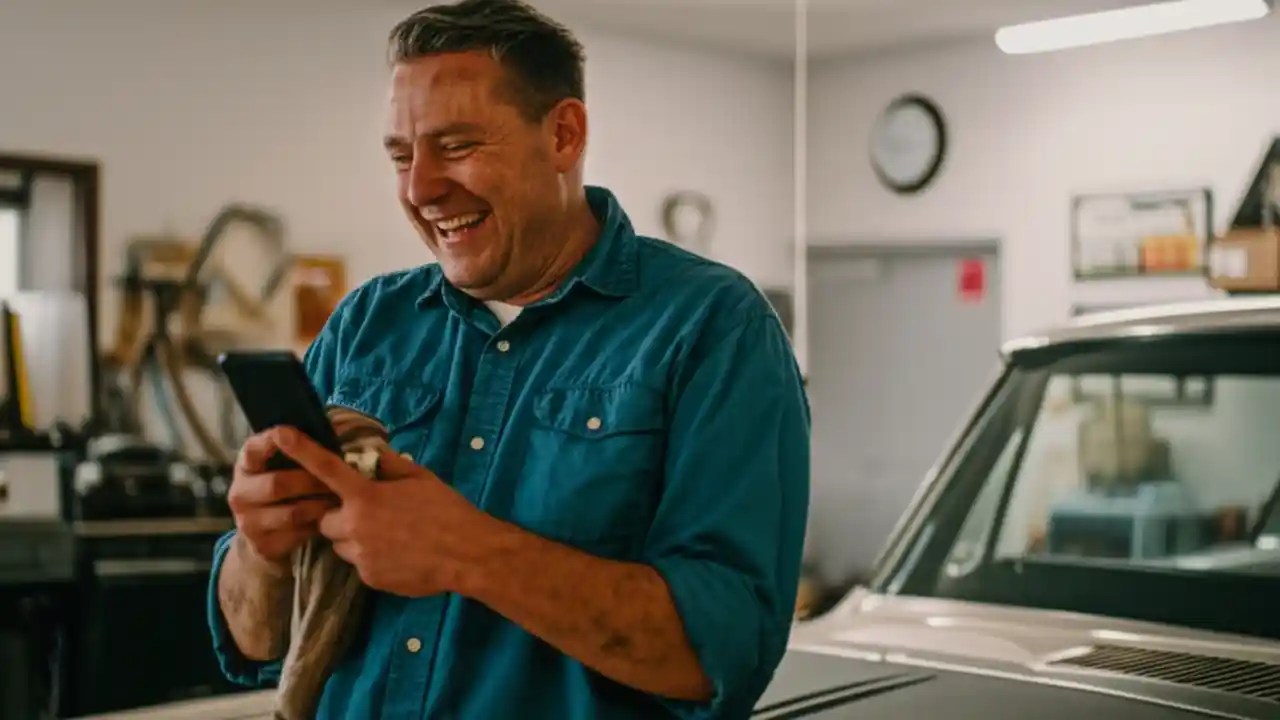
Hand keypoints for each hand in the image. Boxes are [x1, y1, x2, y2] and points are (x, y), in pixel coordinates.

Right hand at [228, 429, 338, 566]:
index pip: (253, 450)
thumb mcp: (283, 467)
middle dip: (311, 481)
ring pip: (292, 512)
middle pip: (278, 484)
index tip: (290, 434)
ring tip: (339, 499)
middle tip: (337, 479)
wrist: (263, 535)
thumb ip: (298, 450)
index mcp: (246, 466)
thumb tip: (336, 427)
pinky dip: (316, 526)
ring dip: (319, 506)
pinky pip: (297, 534)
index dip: (270, 442)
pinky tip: (329, 520)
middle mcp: (240, 492)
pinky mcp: (262, 544)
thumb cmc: (284, 489)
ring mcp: (247, 521)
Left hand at [271, 426, 490, 597]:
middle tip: (370, 515)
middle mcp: (355, 526)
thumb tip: (373, 456)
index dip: (301, 450)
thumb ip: (390, 466)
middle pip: (326, 520)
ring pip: (342, 545)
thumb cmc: (447, 511)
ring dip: (355, 538)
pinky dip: (372, 558)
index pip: (326, 468)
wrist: (467, 554)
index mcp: (366, 496)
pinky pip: (360, 564)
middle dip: (341, 516)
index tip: (280, 434)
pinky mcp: (370, 579)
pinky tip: (399, 555)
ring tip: (389, 537)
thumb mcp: (421, 478)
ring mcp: (361, 555)